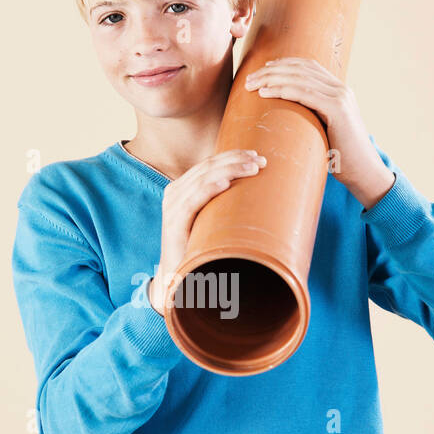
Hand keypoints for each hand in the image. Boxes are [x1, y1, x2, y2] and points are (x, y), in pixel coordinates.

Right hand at [148, 149, 266, 312]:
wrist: (178, 278)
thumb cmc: (199, 248)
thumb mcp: (211, 221)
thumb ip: (222, 205)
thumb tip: (255, 194)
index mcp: (183, 188)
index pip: (209, 164)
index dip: (232, 156)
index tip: (256, 156)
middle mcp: (175, 193)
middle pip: (208, 167)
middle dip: (236, 160)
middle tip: (261, 160)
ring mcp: (173, 207)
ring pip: (203, 178)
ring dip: (230, 170)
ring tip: (252, 168)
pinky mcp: (173, 223)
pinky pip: (192, 200)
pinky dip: (209, 189)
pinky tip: (226, 182)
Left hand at [243, 57, 394, 208]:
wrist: (364, 172)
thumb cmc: (342, 157)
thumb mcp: (325, 131)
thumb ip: (312, 118)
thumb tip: (287, 120)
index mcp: (338, 90)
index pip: (308, 66)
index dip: (283, 64)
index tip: (263, 70)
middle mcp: (341, 89)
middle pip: (301, 68)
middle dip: (272, 71)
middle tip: (249, 78)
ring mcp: (341, 97)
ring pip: (300, 78)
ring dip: (272, 79)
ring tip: (252, 85)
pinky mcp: (338, 109)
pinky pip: (305, 93)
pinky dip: (283, 90)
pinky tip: (265, 93)